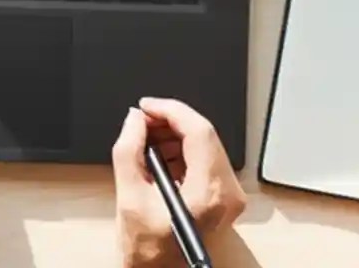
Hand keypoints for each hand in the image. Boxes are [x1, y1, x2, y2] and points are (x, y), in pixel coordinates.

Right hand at [112, 98, 245, 267]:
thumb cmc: (149, 252)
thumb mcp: (129, 197)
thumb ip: (129, 150)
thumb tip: (135, 120)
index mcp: (207, 193)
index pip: (198, 131)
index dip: (170, 110)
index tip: (147, 106)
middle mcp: (226, 194)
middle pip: (204, 135)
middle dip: (170, 122)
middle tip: (142, 121)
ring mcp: (229, 196)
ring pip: (205, 145)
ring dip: (175, 136)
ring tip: (146, 141)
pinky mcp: (224, 198)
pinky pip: (206, 159)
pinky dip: (182, 151)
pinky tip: (160, 157)